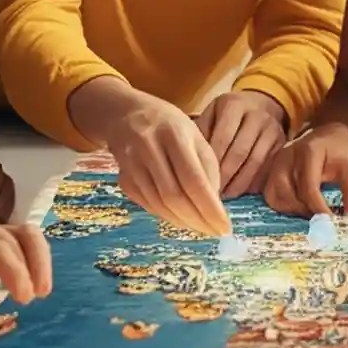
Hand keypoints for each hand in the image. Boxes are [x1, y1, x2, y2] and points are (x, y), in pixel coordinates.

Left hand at [0, 211, 51, 304]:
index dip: (15, 274)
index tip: (23, 298)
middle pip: (17, 239)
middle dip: (30, 268)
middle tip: (33, 296)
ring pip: (26, 235)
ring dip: (39, 262)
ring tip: (42, 290)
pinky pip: (23, 239)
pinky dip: (34, 259)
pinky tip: (35, 281)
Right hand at [104, 96, 230, 236]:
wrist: (126, 115)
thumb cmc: (169, 125)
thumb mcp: (195, 135)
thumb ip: (208, 166)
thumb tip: (216, 204)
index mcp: (174, 133)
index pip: (193, 179)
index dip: (209, 208)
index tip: (225, 227)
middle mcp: (149, 147)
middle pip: (174, 196)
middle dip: (197, 220)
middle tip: (215, 233)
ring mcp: (131, 164)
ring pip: (159, 204)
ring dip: (183, 222)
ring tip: (202, 227)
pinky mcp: (123, 178)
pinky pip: (147, 205)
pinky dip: (167, 216)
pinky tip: (182, 218)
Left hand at [194, 91, 286, 198]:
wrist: (261, 104)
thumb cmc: (228, 114)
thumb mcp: (211, 114)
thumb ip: (201, 132)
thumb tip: (190, 161)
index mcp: (234, 105)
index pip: (222, 138)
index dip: (212, 162)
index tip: (201, 179)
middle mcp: (257, 115)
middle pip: (240, 152)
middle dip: (224, 176)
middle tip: (211, 193)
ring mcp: (273, 130)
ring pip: (256, 163)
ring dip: (239, 183)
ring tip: (224, 195)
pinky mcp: (283, 144)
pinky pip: (268, 168)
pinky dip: (254, 183)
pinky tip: (240, 192)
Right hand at [263, 123, 347, 216]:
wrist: (327, 134)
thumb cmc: (338, 149)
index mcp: (308, 151)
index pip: (309, 188)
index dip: (319, 210)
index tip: (331, 224)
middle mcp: (287, 156)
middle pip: (288, 194)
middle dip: (305, 212)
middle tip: (323, 221)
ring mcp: (275, 163)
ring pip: (275, 196)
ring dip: (292, 210)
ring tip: (312, 213)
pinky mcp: (270, 170)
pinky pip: (270, 195)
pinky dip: (283, 206)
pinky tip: (299, 207)